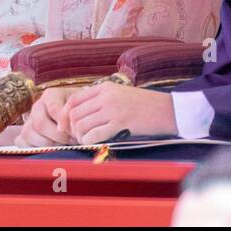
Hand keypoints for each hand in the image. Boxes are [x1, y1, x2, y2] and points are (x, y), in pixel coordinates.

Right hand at [14, 87, 78, 146]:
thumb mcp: (81, 107)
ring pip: (28, 133)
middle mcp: (37, 106)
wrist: (76, 117)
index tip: (75, 132)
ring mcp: (29, 121)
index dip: (65, 124)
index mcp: (51, 95)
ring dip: (48, 144)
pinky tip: (51, 150)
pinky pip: (22, 143)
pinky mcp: (23, 135)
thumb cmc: (79, 112)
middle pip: (40, 123)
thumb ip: (74, 113)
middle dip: (58, 136)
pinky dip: (35, 149)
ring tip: (63, 145)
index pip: (54, 109)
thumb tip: (65, 127)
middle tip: (71, 141)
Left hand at [62, 83, 176, 144]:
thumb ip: (101, 98)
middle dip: (71, 128)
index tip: (64, 126)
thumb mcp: (120, 93)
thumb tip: (79, 112)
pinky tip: (93, 143)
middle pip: (74, 113)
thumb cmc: (144, 104)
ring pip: (81, 125)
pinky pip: (94, 134)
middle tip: (76, 137)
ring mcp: (113, 110)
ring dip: (79, 136)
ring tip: (86, 140)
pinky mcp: (120, 124)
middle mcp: (106, 97)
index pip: (73, 99)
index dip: (64, 115)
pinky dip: (88, 141)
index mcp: (105, 87)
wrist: (166, 110)